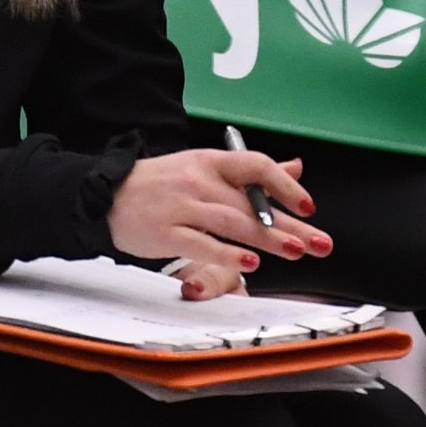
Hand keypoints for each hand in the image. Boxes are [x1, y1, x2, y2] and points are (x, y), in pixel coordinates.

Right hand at [107, 145, 325, 297]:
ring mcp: (182, 207)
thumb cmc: (162, 183)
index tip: (308, 206)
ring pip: (232, 222)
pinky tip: (249, 264)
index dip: (285, 185)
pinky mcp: (166, 233)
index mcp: (212, 162)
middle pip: (252, 203)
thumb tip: (295, 168)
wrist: (107, 194)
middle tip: (319, 242)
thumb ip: (252, 172)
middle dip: (290, 224)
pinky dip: (226, 255)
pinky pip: (201, 244)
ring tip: (295, 250)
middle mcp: (200, 181)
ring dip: (266, 238)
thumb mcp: (206, 167)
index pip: (256, 166)